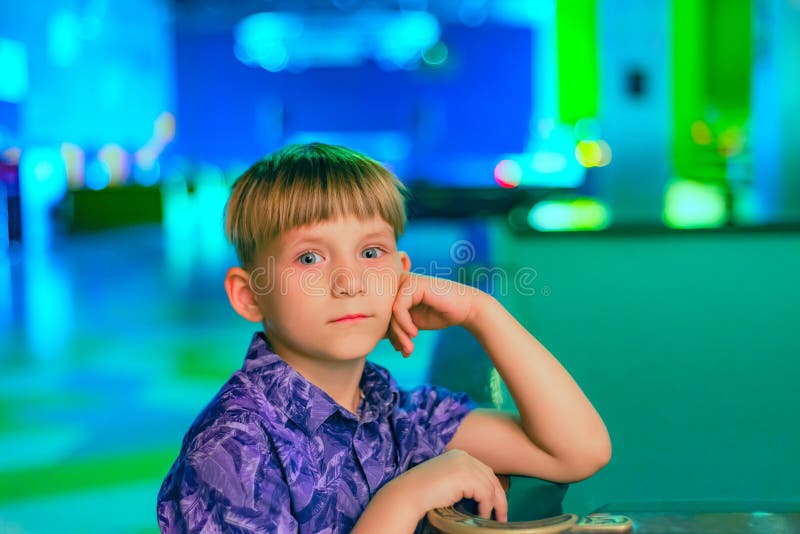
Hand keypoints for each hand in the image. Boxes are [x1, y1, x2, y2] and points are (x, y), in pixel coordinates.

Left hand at [386, 272, 485, 357]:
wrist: (464, 309)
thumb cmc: (438, 314)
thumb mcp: (410, 323)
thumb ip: (393, 325)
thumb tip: (372, 336)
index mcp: (394, 289)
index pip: (380, 313)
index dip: (387, 333)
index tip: (398, 349)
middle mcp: (397, 282)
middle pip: (383, 313)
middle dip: (393, 336)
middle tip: (404, 351)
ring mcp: (404, 281)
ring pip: (389, 313)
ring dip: (399, 335)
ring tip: (409, 348)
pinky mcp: (413, 284)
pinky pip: (398, 308)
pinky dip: (405, 325)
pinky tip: (415, 333)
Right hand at [392, 449, 507, 521]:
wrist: (410, 493)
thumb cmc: (425, 492)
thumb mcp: (448, 482)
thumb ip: (463, 482)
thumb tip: (483, 496)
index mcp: (459, 455)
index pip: (483, 471)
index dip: (491, 488)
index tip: (495, 504)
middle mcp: (464, 456)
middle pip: (490, 477)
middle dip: (499, 497)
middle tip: (502, 515)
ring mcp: (465, 465)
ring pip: (490, 487)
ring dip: (493, 505)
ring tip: (492, 518)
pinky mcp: (466, 476)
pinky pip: (485, 494)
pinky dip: (486, 507)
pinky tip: (481, 516)